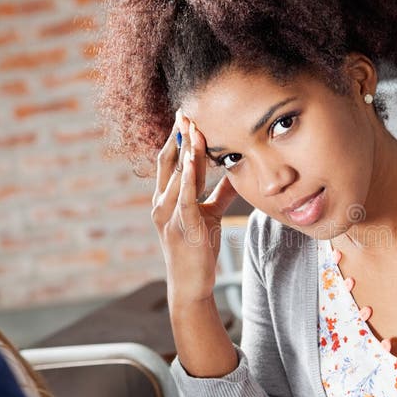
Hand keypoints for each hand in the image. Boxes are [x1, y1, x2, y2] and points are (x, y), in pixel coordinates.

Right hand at [151, 111, 238, 305]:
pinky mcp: (182, 227)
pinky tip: (194, 159)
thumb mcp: (209, 215)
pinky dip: (189, 176)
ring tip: (193, 128)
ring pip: (176, 176)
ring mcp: (169, 216)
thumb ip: (219, 193)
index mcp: (166, 199)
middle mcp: (161, 204)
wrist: (190, 285)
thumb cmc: (198, 249)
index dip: (178, 138)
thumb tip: (235, 173)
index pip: (171, 161)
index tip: (186, 116)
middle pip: (169, 162)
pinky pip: (185, 197)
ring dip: (186, 151)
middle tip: (186, 112)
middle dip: (177, 137)